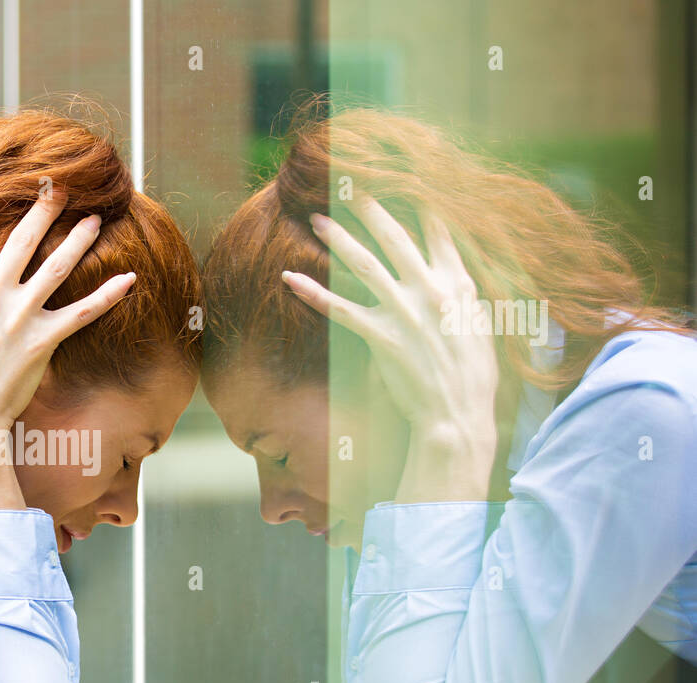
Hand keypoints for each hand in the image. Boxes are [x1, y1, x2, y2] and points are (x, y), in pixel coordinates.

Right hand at [0, 188, 135, 508]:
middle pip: (21, 238)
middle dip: (42, 208)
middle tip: (61, 186)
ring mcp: (20, 316)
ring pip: (56, 266)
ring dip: (78, 239)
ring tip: (94, 219)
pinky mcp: (43, 340)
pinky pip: (82, 313)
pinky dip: (107, 295)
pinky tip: (128, 279)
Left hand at [282, 193, 499, 501]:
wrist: (458, 416)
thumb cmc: (472, 377)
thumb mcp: (481, 328)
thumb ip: (465, 297)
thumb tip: (456, 275)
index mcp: (460, 285)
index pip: (439, 231)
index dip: (419, 202)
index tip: (402, 179)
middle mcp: (433, 291)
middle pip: (396, 237)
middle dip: (370, 207)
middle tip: (350, 183)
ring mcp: (405, 313)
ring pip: (365, 264)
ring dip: (338, 237)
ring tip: (317, 217)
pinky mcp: (381, 337)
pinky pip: (339, 309)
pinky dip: (312, 292)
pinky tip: (289, 277)